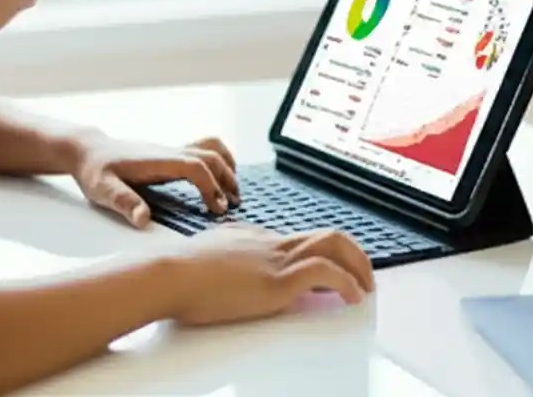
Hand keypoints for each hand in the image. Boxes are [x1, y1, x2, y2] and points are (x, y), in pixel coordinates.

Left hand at [72, 135, 240, 227]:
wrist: (89, 150)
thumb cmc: (95, 170)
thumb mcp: (102, 189)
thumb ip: (124, 202)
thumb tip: (145, 220)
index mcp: (159, 160)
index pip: (196, 167)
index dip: (212, 187)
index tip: (218, 209)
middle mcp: (171, 151)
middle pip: (211, 156)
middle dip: (227, 180)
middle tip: (233, 205)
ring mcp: (173, 150)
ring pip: (212, 149)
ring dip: (228, 168)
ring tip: (234, 192)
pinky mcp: (172, 153)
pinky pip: (205, 149)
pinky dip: (220, 161)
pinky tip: (219, 178)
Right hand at [167, 225, 374, 325]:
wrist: (167, 275)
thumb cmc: (177, 273)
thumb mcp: (208, 254)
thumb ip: (224, 254)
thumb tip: (226, 261)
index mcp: (256, 238)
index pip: (302, 241)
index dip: (324, 257)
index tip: (335, 274)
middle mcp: (271, 243)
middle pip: (328, 235)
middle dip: (353, 254)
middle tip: (364, 276)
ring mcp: (276, 259)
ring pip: (333, 245)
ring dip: (358, 267)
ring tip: (365, 288)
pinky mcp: (276, 280)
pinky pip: (325, 272)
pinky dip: (346, 283)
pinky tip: (352, 298)